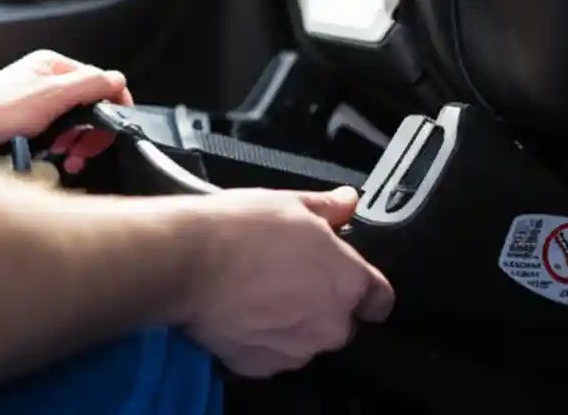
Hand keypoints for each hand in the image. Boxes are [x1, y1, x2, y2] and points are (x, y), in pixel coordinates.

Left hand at [0, 50, 133, 171]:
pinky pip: (54, 138)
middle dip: (91, 131)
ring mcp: (35, 105)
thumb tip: (118, 80)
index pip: (98, 80)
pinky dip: (58, 150)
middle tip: (84, 150)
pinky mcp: (25, 126)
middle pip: (87, 106)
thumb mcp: (53, 94)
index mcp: (53, 66)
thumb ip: (89, 84)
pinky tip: (54, 160)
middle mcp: (45, 82)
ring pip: (72, 125)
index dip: (111, 103)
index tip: (116, 125)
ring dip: (75, 144)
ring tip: (70, 159)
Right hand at [178, 186, 393, 378]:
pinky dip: (259, 339)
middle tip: (286, 277)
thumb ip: (328, 209)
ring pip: (305, 340)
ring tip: (257, 293)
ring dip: (290, 323)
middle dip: (320, 305)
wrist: (188, 262)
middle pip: (340, 321)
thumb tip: (347, 201)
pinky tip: (240, 312)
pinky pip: (270, 354)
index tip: (345, 279)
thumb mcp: (291, 203)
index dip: (364, 288)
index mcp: (347, 281)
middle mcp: (330, 323)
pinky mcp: (261, 366)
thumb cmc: (240, 230)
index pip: (379, 298)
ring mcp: (296, 350)